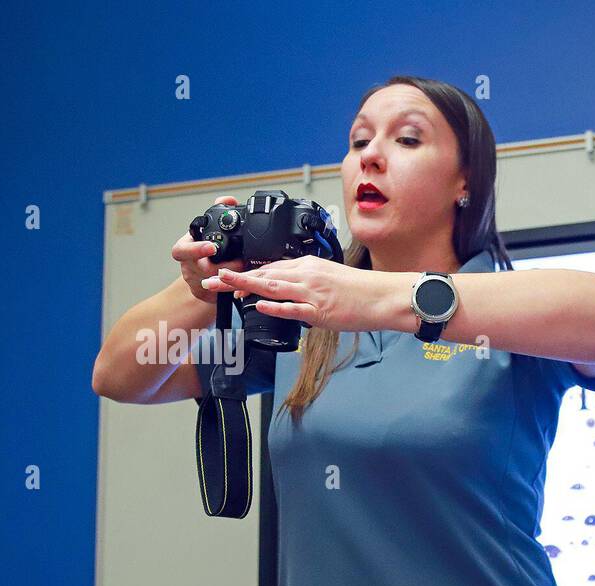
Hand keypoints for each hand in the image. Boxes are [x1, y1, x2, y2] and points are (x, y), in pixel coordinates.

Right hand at [172, 196, 246, 303]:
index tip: (211, 247)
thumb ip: (217, 213)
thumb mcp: (207, 231)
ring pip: (213, 281)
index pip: (182, 250)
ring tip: (246, 266)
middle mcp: (189, 267)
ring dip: (231, 274)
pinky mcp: (208, 294)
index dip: (196, 249)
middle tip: (236, 263)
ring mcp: (198, 282)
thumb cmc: (204, 251)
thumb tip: (228, 199)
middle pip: (199, 269)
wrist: (201, 277)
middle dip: (219, 268)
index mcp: (186, 250)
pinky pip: (220, 292)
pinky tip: (245, 281)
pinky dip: (234, 286)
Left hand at [200, 256, 396, 332]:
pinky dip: (273, 307)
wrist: (383, 297)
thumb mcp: (332, 278)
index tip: (229, 279)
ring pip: (272, 287)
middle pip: (264, 274)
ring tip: (223, 286)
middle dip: (234, 277)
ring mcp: (312, 293)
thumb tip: (295, 294)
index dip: (247, 274)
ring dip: (244, 286)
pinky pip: (292, 308)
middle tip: (211, 280)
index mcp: (309, 266)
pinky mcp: (320, 310)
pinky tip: (258, 306)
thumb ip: (311, 284)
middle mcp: (307, 275)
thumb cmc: (362, 291)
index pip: (271, 267)